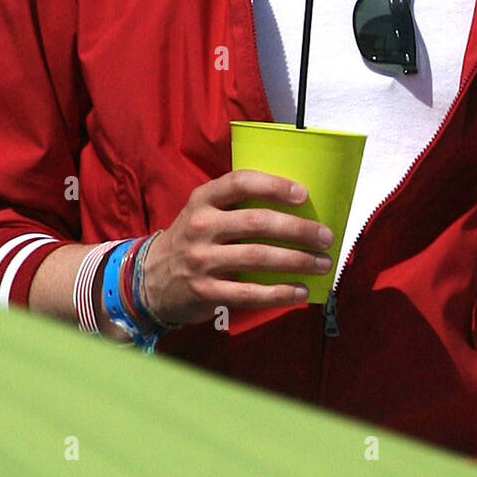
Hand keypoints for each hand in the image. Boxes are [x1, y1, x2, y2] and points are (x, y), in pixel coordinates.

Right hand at [141, 171, 333, 325]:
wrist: (151, 278)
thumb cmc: (194, 239)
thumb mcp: (205, 212)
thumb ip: (238, 206)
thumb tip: (298, 208)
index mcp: (204, 199)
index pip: (240, 182)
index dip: (273, 186)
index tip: (303, 193)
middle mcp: (201, 226)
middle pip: (257, 222)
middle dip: (298, 230)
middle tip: (325, 236)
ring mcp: (201, 259)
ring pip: (258, 258)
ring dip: (297, 261)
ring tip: (322, 263)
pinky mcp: (205, 291)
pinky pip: (249, 293)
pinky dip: (279, 293)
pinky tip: (300, 291)